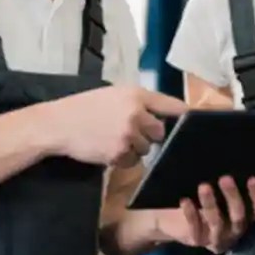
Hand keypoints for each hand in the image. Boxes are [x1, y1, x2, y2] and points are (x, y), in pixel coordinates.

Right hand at [43, 86, 187, 167]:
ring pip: (146, 148)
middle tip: (130, 131)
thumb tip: (163, 115)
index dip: (184, 114)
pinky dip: (123, 158)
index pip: (171, 105)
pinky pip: (132, 161)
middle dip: (150, 134)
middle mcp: (136, 113)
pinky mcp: (119, 153)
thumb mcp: (114, 94)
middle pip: (160, 131)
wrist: (59, 124)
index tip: (196, 121)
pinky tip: (107, 148)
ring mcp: (128, 134)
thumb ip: (139, 102)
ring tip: (113, 138)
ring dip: (135, 147)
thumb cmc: (85, 107)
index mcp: (136, 94)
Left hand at [154, 176, 254, 252]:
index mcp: (245, 217)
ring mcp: (216, 237)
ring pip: (216, 223)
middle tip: (225, 178)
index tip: (253, 178)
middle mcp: (234, 230)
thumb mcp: (219, 191)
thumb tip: (229, 149)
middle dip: (233, 197)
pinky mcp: (197, 240)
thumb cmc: (206, 201)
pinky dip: (191, 214)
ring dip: (211, 204)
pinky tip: (185, 200)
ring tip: (204, 186)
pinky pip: (195, 229)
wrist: (179, 222)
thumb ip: (226, 178)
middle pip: (238, 217)